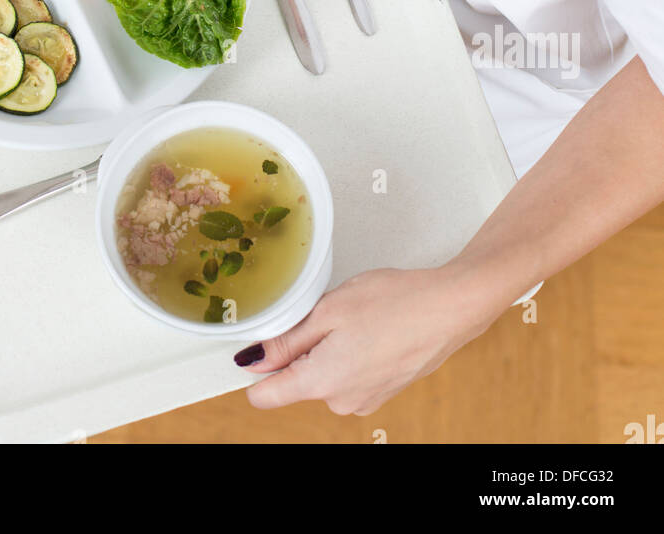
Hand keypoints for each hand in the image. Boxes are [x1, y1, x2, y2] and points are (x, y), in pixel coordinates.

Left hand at [235, 265, 498, 415]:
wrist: (451, 308)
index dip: (254, 368)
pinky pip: (349, 373)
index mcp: (322, 382)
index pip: (266, 396)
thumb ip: (288, 340)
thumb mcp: (330, 310)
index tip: (256, 344)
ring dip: (327, 347)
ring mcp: (364, 399)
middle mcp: (341, 401)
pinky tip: (370, 327)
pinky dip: (350, 352)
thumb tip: (254, 360)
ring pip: (324, 373)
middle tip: (323, 312)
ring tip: (355, 318)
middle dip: (300, 347)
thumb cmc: (396, 302)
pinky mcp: (381, 391)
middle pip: (297, 379)